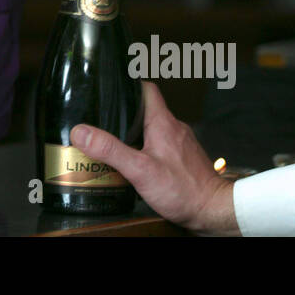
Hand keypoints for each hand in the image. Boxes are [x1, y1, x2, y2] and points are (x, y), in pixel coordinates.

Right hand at [70, 81, 239, 235]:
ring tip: (115, 139)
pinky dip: (147, 146)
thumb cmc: (183, 190)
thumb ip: (110, 150)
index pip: (147, 89)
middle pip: (148, 108)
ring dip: (137, 130)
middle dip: (126, 111)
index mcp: (163, 122)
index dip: (129, 83)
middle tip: (105, 116)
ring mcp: (181, 143)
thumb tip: (81, 132)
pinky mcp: (183, 158)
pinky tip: (137, 160)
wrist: (212, 211)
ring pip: (155, 127)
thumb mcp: (139, 170)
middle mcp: (174, 128)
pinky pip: (162, 143)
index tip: (113, 84)